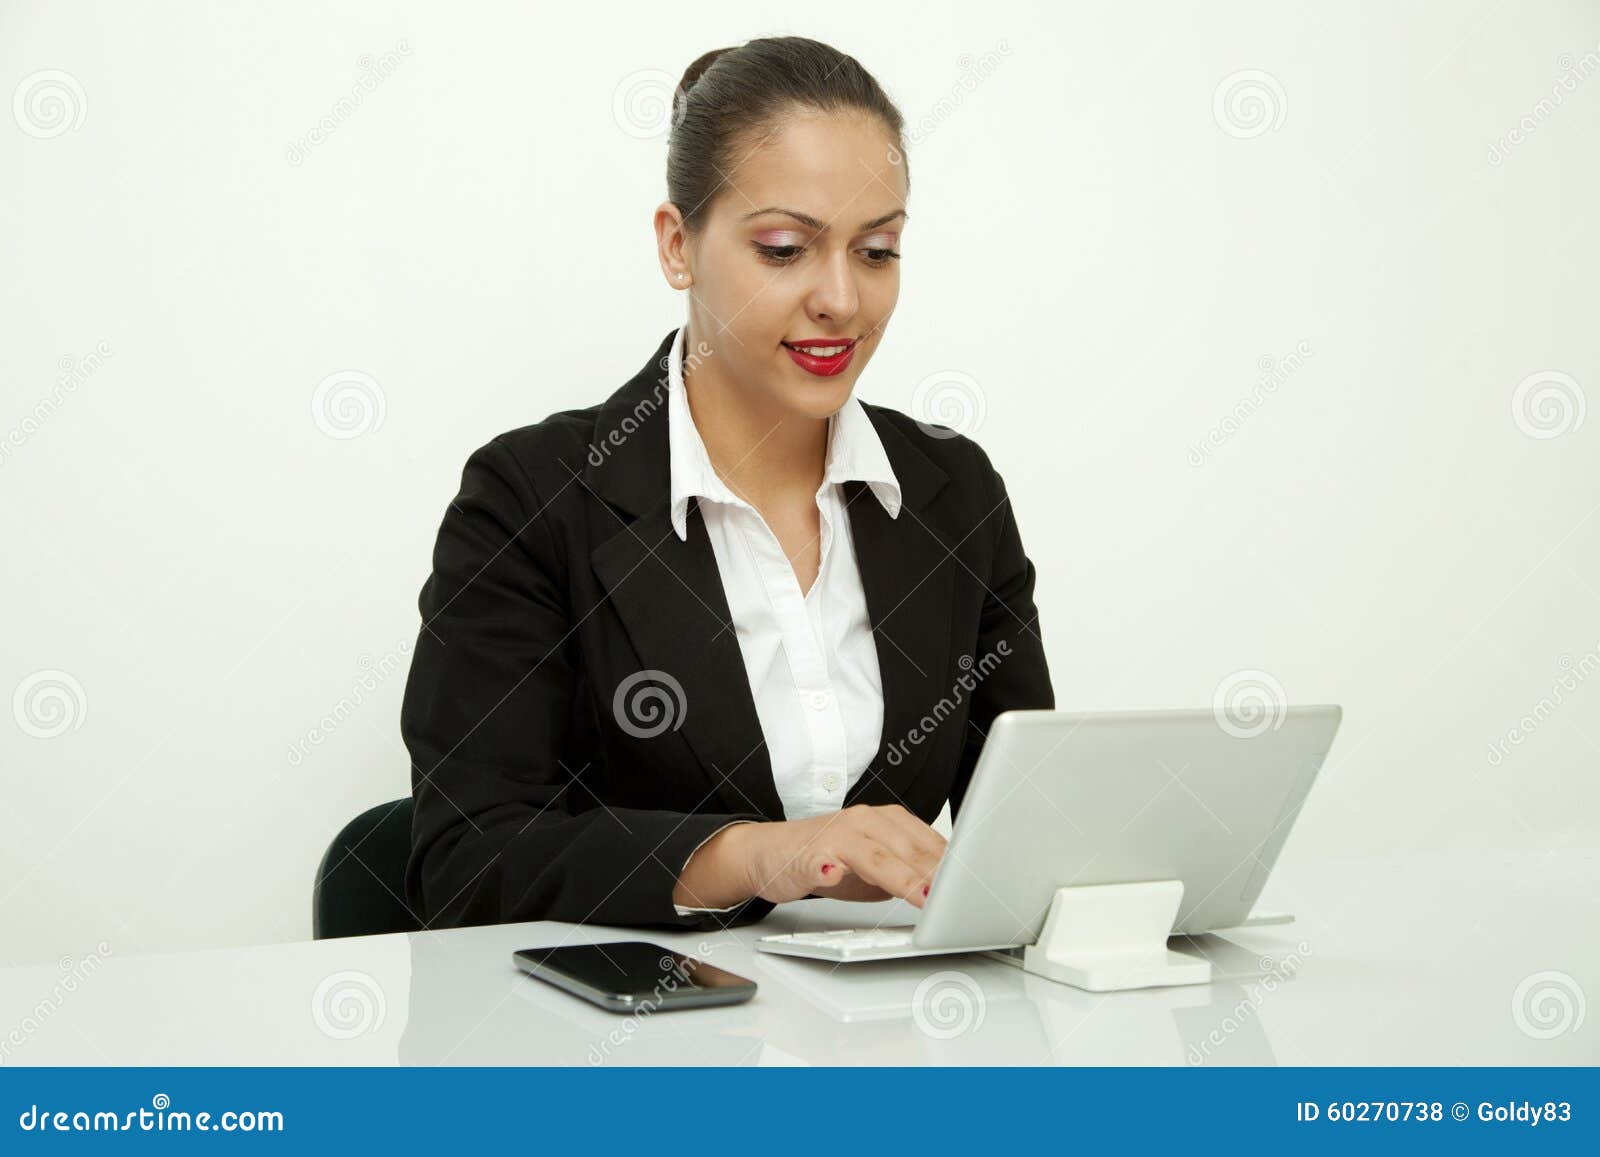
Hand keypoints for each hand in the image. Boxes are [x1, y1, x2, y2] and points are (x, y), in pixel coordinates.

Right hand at [732, 804, 946, 908]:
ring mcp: (835, 837)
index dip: (950, 865)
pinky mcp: (807, 856)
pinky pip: (819, 862)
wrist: (772, 852)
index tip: (971, 884)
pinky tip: (833, 875)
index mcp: (885, 820)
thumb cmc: (829, 857)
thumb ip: (909, 872)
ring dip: (898, 876)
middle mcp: (863, 821)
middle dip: (933, 874)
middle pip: (906, 849)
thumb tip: (949, 890)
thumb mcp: (877, 867)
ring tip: (920, 895)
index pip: (926, 841)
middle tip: (956, 898)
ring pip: (873, 856)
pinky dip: (827, 870)